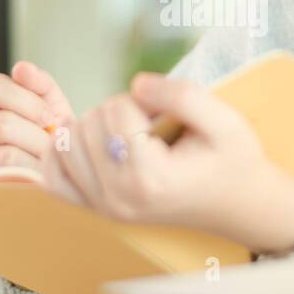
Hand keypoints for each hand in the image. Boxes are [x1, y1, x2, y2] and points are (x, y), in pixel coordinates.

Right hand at [0, 61, 75, 175]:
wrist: (50, 176)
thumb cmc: (48, 137)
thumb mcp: (51, 106)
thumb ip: (40, 84)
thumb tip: (21, 68)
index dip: (28, 102)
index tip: (51, 118)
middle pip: (2, 124)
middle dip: (38, 136)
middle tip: (56, 146)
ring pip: (6, 154)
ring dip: (38, 158)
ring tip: (53, 162)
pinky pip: (6, 179)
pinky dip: (31, 175)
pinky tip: (41, 175)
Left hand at [40, 72, 293, 247]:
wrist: (239, 204)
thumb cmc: (234, 161)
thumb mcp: (225, 121)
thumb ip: (181, 95)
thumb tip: (135, 84)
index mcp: (149, 179)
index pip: (116, 110)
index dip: (143, 100)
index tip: (167, 115)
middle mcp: (119, 199)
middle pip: (88, 123)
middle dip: (118, 112)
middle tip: (152, 126)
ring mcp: (103, 208)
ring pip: (67, 142)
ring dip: (95, 128)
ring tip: (132, 137)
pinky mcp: (97, 210)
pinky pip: (54, 175)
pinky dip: (67, 153)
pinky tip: (97, 146)